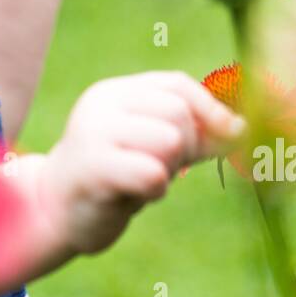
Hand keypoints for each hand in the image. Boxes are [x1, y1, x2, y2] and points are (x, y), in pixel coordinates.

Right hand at [35, 72, 245, 254]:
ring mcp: (94, 132)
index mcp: (115, 92)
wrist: (54, 211)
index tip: (233, 134)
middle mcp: (102, 103)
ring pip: (170, 140)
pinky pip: (153, 173)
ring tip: (144, 181)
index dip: (211, 110)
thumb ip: (191, 134)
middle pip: (178, 113)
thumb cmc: (111, 179)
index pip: (177, 85)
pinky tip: (134, 196)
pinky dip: (156, 190)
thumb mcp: (150, 146)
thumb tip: (241, 128)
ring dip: (170, 170)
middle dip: (188, 147)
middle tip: (165, 170)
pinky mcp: (93, 167)